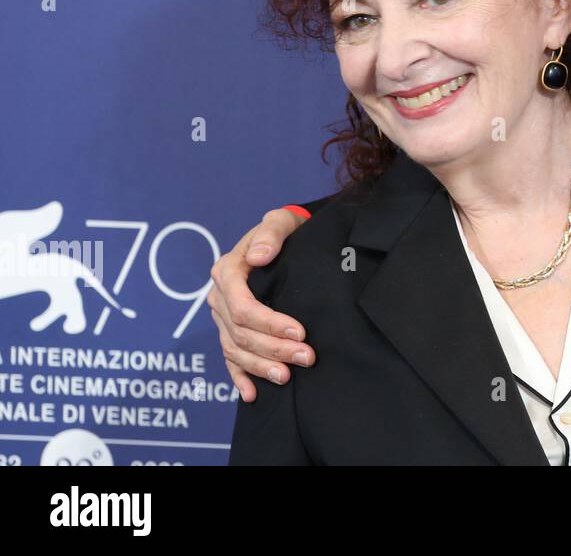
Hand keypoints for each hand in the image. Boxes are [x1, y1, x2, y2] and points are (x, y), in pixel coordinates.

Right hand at [208, 208, 313, 401]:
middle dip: (273, 348)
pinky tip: (253, 394)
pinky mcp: (229, 329)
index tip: (300, 332)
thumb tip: (257, 256)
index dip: (269, 323)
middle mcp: (219, 297)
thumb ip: (270, 234)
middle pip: (241, 332)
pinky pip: (229, 358)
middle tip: (307, 357)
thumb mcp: (280, 222)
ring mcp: (221, 317)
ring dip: (260, 366)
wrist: (283, 238)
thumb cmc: (284, 229)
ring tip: (287, 377)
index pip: (243, 306)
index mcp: (227, 272)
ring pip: (235, 349)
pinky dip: (240, 377)